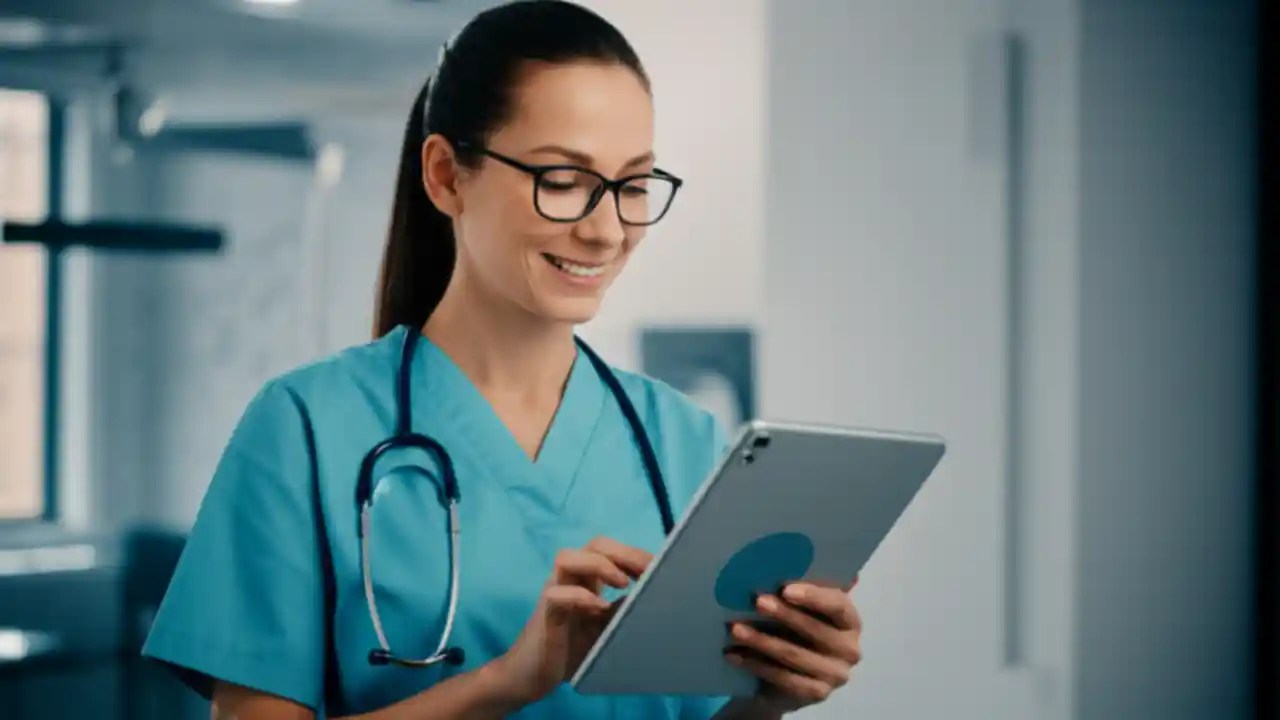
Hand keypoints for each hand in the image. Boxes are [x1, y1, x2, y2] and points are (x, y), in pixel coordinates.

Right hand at [494, 536, 651, 704]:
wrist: (531, 676)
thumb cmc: (571, 650)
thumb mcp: (607, 628)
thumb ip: (623, 609)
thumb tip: (656, 595)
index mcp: (587, 580)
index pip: (609, 550)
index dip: (634, 553)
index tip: (660, 566)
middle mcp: (569, 579)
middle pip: (593, 545)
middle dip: (623, 552)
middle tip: (647, 570)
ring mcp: (554, 593)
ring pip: (567, 558)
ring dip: (599, 565)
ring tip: (623, 584)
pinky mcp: (545, 614)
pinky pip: (556, 594)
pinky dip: (579, 597)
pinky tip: (598, 609)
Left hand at [724, 575, 862, 714]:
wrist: (789, 676)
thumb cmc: (797, 630)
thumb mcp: (802, 609)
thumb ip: (800, 590)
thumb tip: (787, 553)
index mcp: (850, 621)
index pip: (838, 606)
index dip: (814, 597)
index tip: (786, 589)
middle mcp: (850, 649)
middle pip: (815, 631)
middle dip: (784, 615)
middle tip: (756, 601)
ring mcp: (835, 675)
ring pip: (794, 655)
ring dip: (761, 640)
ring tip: (735, 629)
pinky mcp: (816, 693)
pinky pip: (782, 678)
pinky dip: (755, 664)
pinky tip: (734, 654)